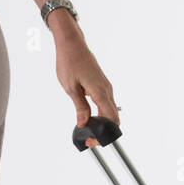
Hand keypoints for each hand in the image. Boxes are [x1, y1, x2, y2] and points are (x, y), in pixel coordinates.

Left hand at [53, 21, 117, 142]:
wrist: (72, 44)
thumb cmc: (69, 62)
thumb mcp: (71, 88)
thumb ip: (80, 107)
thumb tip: (83, 123)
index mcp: (100, 91)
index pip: (109, 118)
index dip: (103, 133)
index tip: (91, 140)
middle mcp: (107, 90)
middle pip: (114, 117)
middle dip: (104, 131)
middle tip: (89, 138)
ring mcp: (106, 87)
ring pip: (111, 111)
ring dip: (103, 123)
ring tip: (88, 130)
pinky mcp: (102, 86)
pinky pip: (106, 104)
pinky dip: (101, 114)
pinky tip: (90, 118)